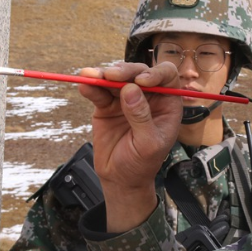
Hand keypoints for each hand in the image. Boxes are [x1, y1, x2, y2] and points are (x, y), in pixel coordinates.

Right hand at [78, 62, 181, 230]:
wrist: (120, 179)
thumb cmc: (142, 163)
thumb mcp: (148, 144)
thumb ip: (141, 117)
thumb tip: (131, 89)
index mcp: (167, 103)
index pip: (167, 76)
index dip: (155, 73)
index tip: (141, 81)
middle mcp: (148, 96)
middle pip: (138, 73)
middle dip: (125, 71)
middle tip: (111, 76)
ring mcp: (126, 99)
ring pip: (116, 78)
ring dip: (103, 74)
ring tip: (91, 75)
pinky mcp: (106, 105)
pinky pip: (99, 91)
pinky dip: (91, 86)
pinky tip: (84, 83)